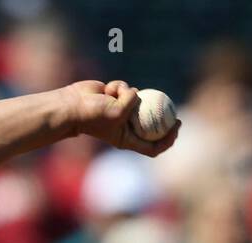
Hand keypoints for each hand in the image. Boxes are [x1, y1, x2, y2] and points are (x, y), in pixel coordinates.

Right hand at [64, 80, 179, 156]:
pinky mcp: (117, 98)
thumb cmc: (94, 114)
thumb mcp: (117, 112)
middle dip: (164, 117)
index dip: (168, 140)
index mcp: (127, 140)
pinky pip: (127, 88)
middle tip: (174, 108)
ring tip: (114, 95)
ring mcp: (123, 112)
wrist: (74, 104)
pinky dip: (119, 86)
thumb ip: (133, 102)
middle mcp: (126, 127)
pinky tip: (106, 89)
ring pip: (139, 99)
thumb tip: (139, 93)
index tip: (177, 126)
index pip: (153, 147)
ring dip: (129, 93)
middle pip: (152, 125)